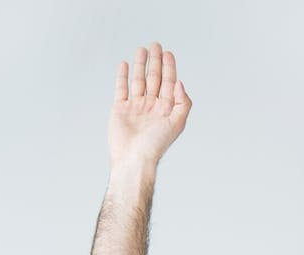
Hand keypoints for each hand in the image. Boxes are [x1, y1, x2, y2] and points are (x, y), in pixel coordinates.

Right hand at [107, 42, 191, 168]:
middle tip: (156, 45)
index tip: (168, 53)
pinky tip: (125, 65)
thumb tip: (180, 82)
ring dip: (140, 65)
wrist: (133, 158)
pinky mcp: (121, 109)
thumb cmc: (155, 145)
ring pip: (138, 81)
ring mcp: (136, 107)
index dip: (169, 68)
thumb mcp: (177, 124)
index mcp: (165, 110)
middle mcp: (151, 107)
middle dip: (155, 62)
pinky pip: (122, 89)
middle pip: (154, 79)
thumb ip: (183, 103)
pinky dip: (123, 77)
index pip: (169, 83)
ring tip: (142, 50)